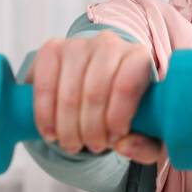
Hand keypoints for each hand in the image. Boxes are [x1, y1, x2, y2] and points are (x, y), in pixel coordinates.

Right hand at [25, 30, 163, 163]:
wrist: (98, 83)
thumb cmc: (126, 106)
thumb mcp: (147, 129)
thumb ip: (146, 144)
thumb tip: (122, 144)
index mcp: (138, 58)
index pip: (126, 86)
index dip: (117, 118)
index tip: (114, 139)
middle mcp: (109, 44)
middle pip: (94, 93)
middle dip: (91, 130)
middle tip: (93, 147)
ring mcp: (77, 45)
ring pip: (68, 94)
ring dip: (68, 129)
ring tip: (73, 144)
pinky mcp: (51, 50)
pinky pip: (44, 87)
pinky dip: (45, 116)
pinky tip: (51, 133)